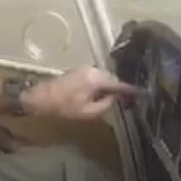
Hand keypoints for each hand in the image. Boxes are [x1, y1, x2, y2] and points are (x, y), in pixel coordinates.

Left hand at [22, 67, 142, 119]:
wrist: (39, 98)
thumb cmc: (63, 107)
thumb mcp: (88, 112)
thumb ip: (106, 104)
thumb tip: (116, 98)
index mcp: (96, 77)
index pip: (119, 83)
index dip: (130, 90)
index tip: (141, 94)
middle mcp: (92, 69)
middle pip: (112, 78)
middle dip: (120, 87)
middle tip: (129, 98)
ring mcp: (84, 68)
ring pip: (104, 77)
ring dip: (110, 85)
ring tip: (118, 97)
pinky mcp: (79, 71)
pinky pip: (96, 76)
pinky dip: (101, 84)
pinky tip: (103, 93)